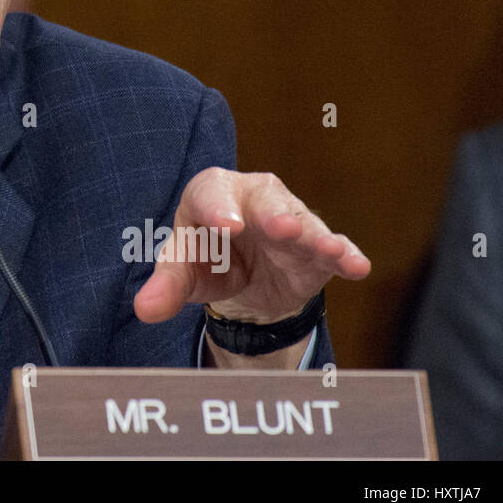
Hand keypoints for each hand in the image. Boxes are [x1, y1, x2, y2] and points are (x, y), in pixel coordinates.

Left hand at [133, 167, 370, 325]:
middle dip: (274, 214)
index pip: (212, 193)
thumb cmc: (206, 257)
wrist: (242, 276)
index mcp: (212, 193)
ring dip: (316, 237)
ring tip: (326, 248)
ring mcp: (290, 221)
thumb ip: (167, 285)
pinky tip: (357, 266)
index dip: (219, 208)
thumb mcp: (184, 269)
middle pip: (265, 200)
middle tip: (282, 227)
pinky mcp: (315, 251)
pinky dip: (345, 256)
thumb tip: (146, 309)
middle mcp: (254, 198)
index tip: (227, 226)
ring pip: (305, 223)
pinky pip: (333, 250)